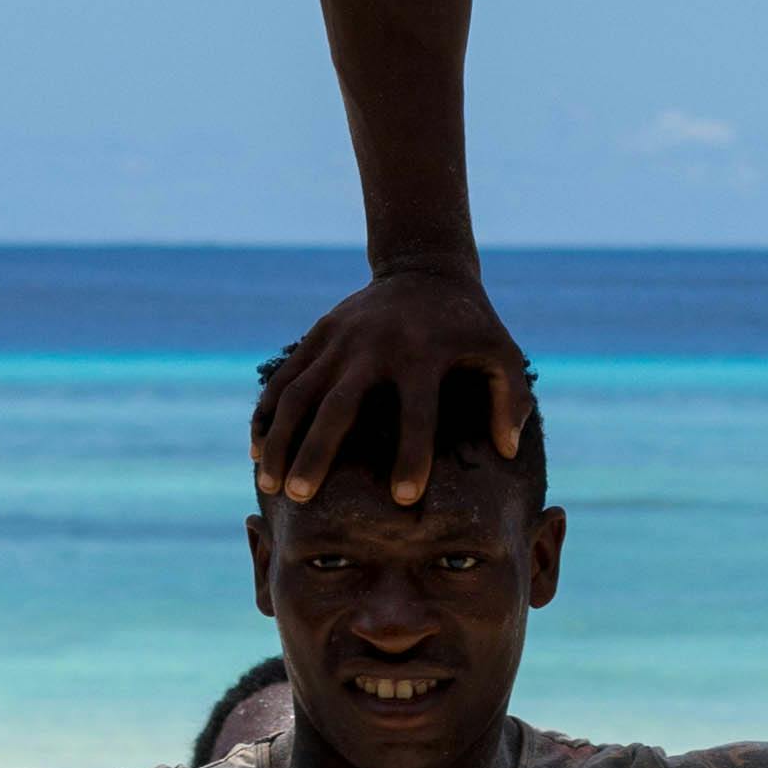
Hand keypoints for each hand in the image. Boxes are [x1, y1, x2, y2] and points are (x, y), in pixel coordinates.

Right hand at [252, 262, 530, 506]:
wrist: (425, 269)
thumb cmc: (469, 324)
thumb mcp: (502, 352)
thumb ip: (510, 399)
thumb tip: (507, 450)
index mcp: (423, 353)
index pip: (417, 411)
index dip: (412, 454)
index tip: (403, 499)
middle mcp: (374, 345)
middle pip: (338, 404)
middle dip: (318, 451)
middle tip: (302, 498)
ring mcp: (340, 337)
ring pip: (299, 391)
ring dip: (280, 436)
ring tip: (269, 483)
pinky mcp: (319, 333)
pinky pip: (285, 377)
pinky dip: (268, 411)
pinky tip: (256, 447)